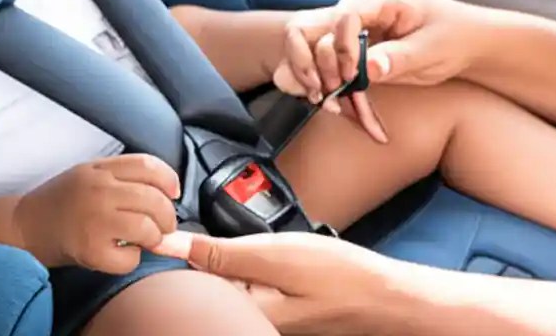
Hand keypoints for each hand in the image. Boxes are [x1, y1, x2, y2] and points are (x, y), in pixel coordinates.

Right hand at [13, 154, 180, 272]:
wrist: (22, 227)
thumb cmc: (60, 201)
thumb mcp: (88, 173)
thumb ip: (121, 175)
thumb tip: (165, 190)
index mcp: (99, 170)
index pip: (149, 166)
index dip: (169, 180)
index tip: (173, 193)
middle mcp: (98, 191)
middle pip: (154, 200)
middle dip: (168, 217)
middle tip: (163, 226)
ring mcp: (94, 221)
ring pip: (147, 228)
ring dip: (153, 238)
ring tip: (144, 240)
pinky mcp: (89, 250)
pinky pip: (129, 258)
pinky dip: (131, 259)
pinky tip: (120, 254)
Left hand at [152, 230, 404, 334]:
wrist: (385, 296)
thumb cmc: (340, 278)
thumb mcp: (276, 255)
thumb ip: (220, 253)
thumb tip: (169, 245)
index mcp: (236, 315)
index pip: (186, 282)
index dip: (192, 249)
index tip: (213, 233)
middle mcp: (243, 323)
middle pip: (206, 284)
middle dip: (223, 256)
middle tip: (270, 250)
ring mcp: (261, 320)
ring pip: (230, 283)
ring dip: (243, 262)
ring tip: (285, 259)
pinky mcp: (275, 314)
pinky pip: (251, 288)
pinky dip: (261, 271)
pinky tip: (288, 266)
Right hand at [273, 0, 479, 141]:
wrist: (466, 41)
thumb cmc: (454, 38)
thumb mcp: (432, 50)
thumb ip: (399, 58)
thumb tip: (369, 69)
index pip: (342, 16)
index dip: (341, 49)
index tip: (353, 77)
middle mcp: (359, 4)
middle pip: (310, 26)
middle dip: (313, 63)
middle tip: (328, 95)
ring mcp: (352, 23)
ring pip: (308, 43)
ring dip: (312, 73)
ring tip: (328, 100)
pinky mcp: (350, 43)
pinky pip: (322, 58)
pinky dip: (321, 78)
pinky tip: (332, 99)